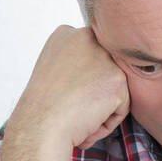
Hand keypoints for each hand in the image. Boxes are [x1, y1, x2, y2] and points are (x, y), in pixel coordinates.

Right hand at [11, 25, 130, 151]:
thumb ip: (75, 65)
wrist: (40, 127)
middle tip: (70, 107)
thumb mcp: (52, 73)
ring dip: (98, 110)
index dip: (77, 86)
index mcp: (67, 33)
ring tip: (76, 116)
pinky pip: (121, 108)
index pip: (90, 61)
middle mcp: (87, 37)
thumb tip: (95, 75)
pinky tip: (86, 122)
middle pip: (104, 74)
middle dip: (90, 96)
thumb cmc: (42, 109)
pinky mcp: (118, 80)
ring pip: (113, 91)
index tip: (62, 96)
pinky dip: (106, 123)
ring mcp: (104, 57)